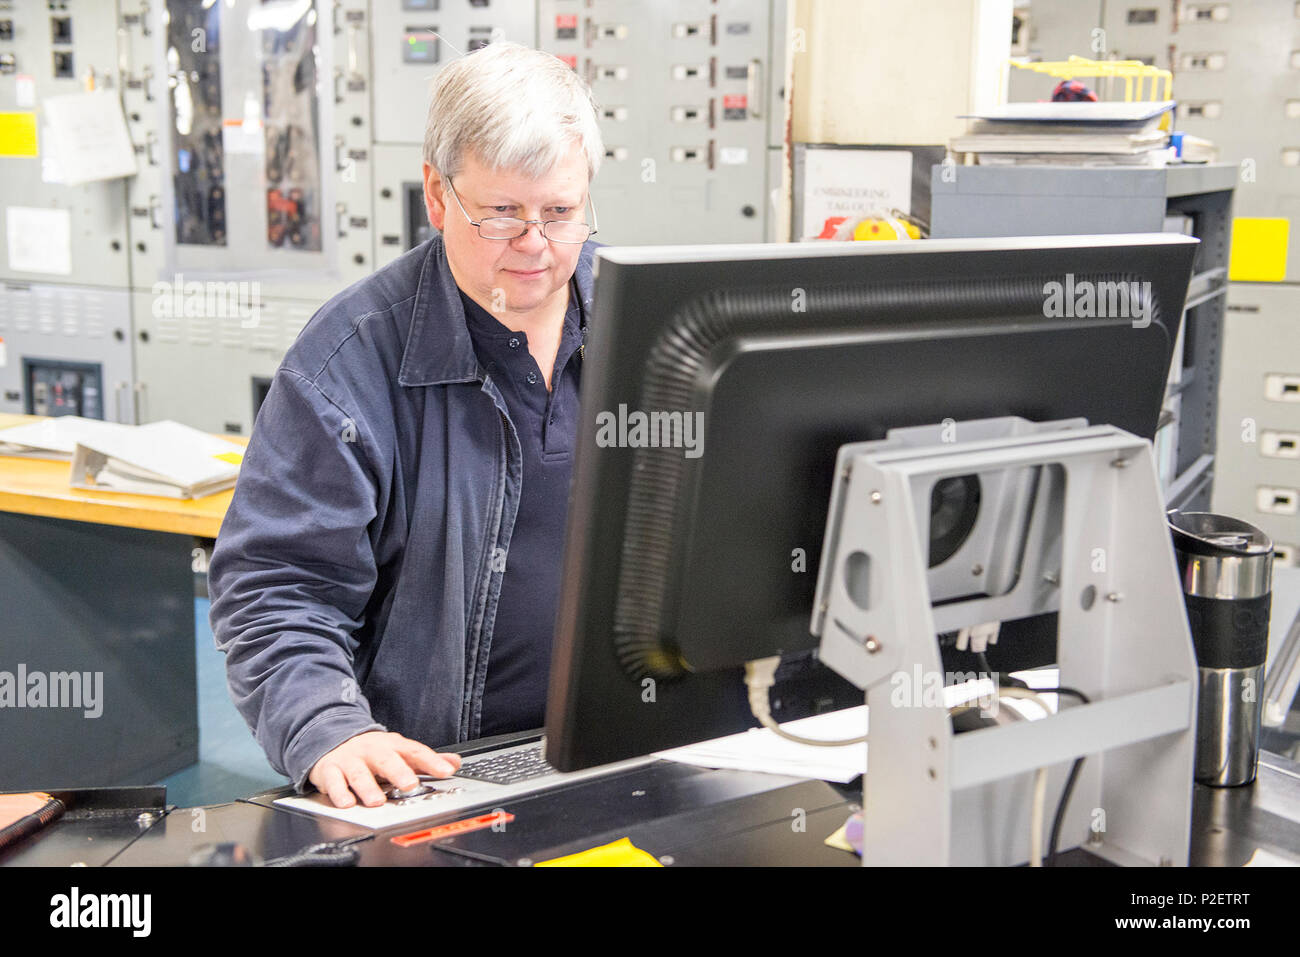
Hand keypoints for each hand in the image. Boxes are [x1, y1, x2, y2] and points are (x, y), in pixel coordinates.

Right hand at [308, 731, 461, 807]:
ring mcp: (351, 760)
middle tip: (410, 784)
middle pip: (386, 759)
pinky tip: (347, 803)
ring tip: (377, 801)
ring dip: (368, 787)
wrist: (334, 742)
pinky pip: (334, 781)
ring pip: (359, 773)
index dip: (432, 761)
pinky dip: (339, 793)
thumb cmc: (373, 752)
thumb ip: (426, 760)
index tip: (446, 771)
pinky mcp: (330, 770)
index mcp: (393, 745)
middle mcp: (372, 751)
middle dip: (398, 772)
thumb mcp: (400, 752)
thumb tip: (454, 762)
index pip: (415, 751)